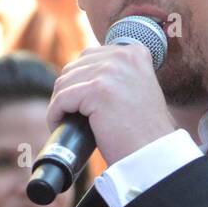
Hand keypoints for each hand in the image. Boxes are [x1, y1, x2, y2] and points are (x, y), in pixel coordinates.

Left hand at [46, 41, 176, 166]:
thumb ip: (118, 75)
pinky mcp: (97, 89)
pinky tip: (59, 124)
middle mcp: (124, 56)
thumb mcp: (135, 89)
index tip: (78, 101)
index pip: (90, 57)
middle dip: (67, 91)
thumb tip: (81, 72)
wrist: (152, 153)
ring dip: (59, 103)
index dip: (79, 80)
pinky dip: (55, 114)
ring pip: (65, 82)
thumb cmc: (143, 131)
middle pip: (74, 67)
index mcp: (134, 52)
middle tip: (69, 114)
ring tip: (64, 120)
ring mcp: (111, 71)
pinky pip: (62, 98)